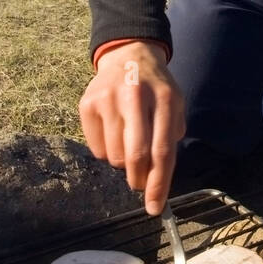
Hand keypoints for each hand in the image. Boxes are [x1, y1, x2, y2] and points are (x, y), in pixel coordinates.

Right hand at [78, 41, 185, 214]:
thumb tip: (158, 179)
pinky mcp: (87, 104)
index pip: (162, 150)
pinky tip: (113, 132)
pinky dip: (106, 151)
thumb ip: (171, 138)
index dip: (158, 184)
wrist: (128, 55)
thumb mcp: (175, 105)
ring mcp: (108, 99)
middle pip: (135, 155)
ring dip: (123, 163)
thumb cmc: (156, 88)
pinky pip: (96, 148)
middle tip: (140, 183)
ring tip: (128, 143)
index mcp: (164, 99)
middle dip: (139, 179)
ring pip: (114, 156)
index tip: (154, 208)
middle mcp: (135, 97)